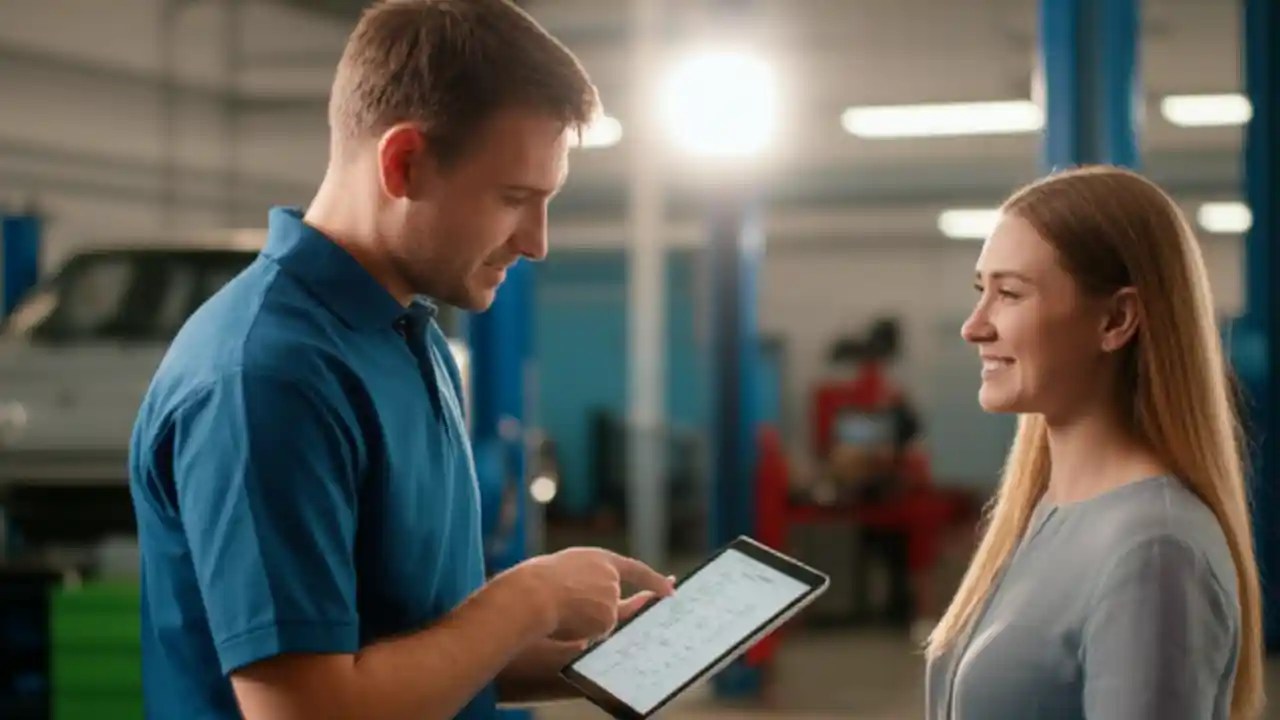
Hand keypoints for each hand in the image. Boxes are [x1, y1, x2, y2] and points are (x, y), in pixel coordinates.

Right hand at [519, 548, 673, 642]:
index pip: (635, 569)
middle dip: (638, 606)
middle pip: (621, 604)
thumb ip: (583, 583)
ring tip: (560, 613)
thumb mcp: (564, 572)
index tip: (671, 586)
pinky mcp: (608, 617)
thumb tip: (588, 611)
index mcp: (599, 559)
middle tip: (656, 603)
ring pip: (602, 622)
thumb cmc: (537, 583)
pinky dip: (581, 633)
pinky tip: (566, 623)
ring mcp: (611, 597)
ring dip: (584, 624)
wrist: (533, 594)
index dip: (653, 580)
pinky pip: (595, 633)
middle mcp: (611, 577)